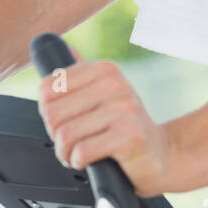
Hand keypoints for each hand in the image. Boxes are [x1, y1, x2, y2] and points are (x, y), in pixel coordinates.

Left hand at [35, 48, 179, 198]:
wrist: (160, 154)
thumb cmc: (124, 127)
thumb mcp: (103, 96)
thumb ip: (81, 75)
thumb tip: (63, 45)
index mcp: (104, 69)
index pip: (47, 89)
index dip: (48, 112)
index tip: (65, 122)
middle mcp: (115, 84)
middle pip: (53, 113)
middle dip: (56, 135)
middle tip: (71, 143)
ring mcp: (125, 109)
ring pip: (66, 134)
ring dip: (66, 152)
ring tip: (77, 154)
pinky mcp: (130, 136)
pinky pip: (83, 152)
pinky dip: (78, 161)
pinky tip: (89, 162)